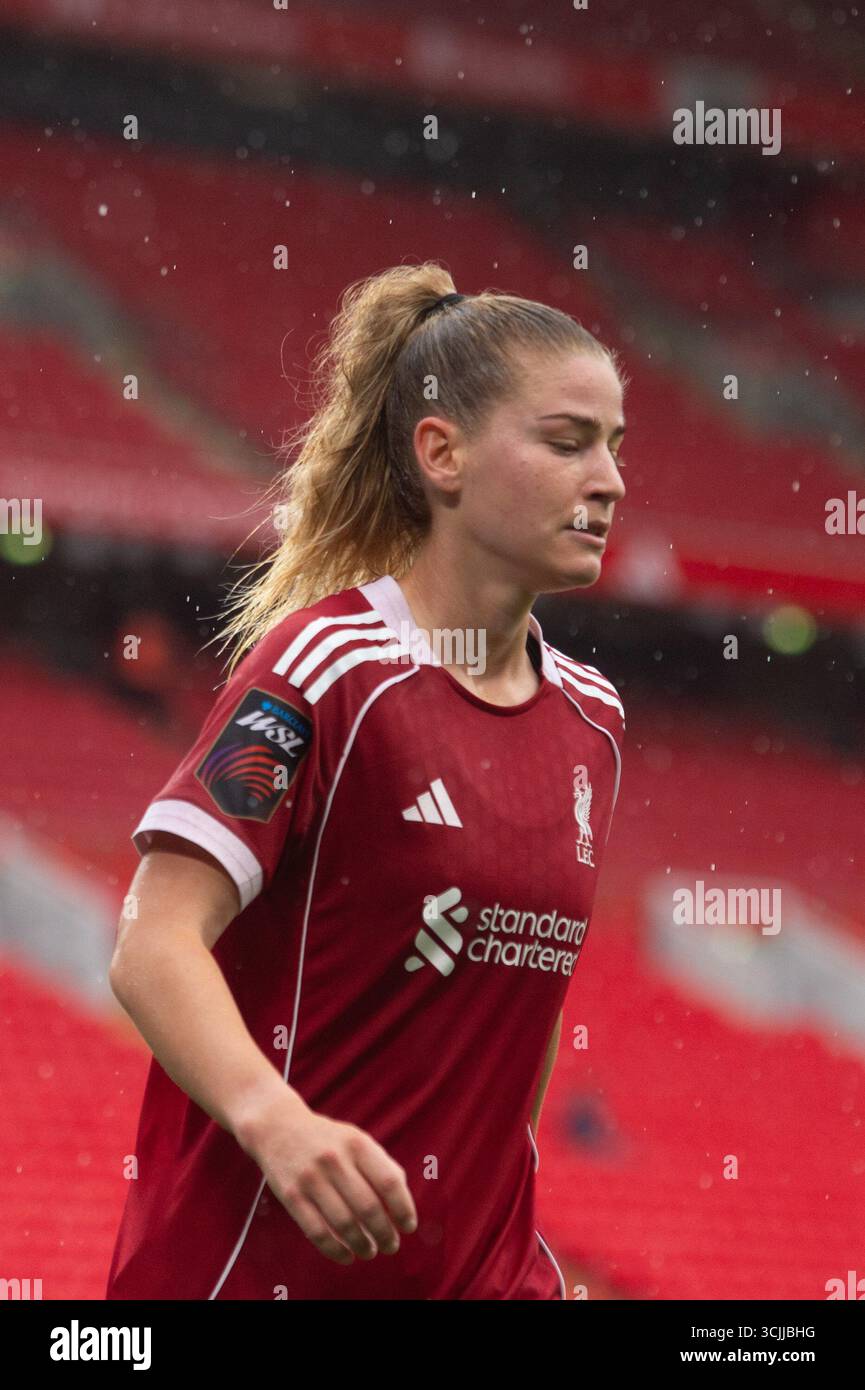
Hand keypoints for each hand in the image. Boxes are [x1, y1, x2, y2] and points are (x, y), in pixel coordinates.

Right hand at [235, 1092, 417, 1264]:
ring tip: (370, 1251)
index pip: (389, 1182)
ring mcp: (311, 1178)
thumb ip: (381, 1166)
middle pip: (368, 1207)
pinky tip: (347, 1256)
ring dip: (362, 1245)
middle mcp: (335, 1160)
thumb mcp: (356, 1140)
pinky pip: (317, 1232)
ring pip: (344, 1224)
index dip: (403, 1208)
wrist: (277, 1127)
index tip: (408, 1226)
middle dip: (385, 1233)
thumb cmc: (327, 1140)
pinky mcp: (291, 1196)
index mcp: (357, 1144)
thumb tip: (402, 1206)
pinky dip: (335, 1250)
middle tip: (392, 1246)